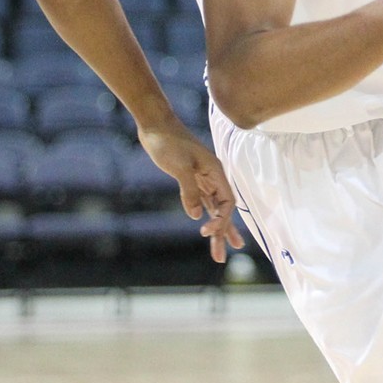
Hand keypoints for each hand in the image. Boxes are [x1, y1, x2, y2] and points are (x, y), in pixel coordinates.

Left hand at [137, 121, 244, 262]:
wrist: (155, 125)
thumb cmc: (168, 142)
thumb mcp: (179, 166)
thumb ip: (190, 191)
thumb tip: (196, 215)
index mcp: (216, 171)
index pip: (227, 203)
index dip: (221, 220)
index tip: (206, 232)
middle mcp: (213, 177)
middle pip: (223, 210)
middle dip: (222, 234)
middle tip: (220, 258)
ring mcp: (203, 178)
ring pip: (213, 208)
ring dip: (215, 229)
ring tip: (219, 251)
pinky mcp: (191, 179)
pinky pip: (203, 202)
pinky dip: (205, 215)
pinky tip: (204, 226)